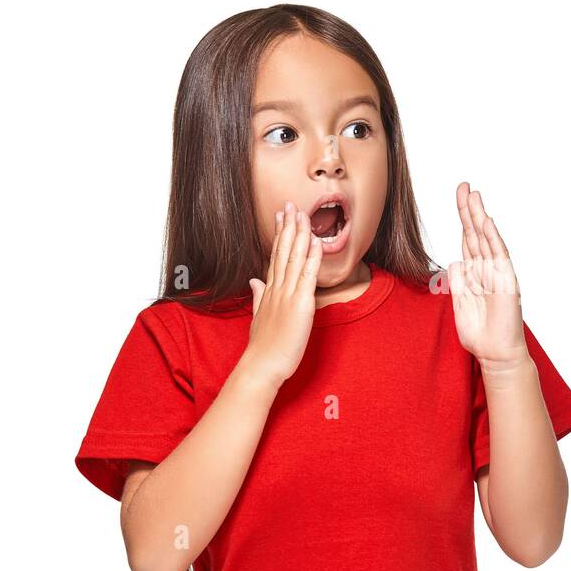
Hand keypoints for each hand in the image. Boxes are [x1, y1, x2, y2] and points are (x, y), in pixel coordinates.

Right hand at [243, 201, 322, 384]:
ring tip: (303, 214)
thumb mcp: (258, 317)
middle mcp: (277, 288)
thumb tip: (254, 280)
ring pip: (295, 258)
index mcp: (269, 291)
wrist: (262, 366)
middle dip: (288, 226)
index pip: (275, 256)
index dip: (279, 235)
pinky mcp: (301, 304)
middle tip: (291, 205)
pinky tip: (316, 241)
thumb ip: (258, 296)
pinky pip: (308, 276)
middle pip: (283, 251)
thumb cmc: (263, 346)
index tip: (281, 216)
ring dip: (300, 234)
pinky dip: (312, 257)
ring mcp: (288, 295)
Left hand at [448, 182, 528, 372]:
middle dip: (469, 210)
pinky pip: (498, 256)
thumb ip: (457, 282)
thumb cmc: (480, 334)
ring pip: (487, 240)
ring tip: (474, 196)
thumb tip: (456, 261)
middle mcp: (487, 269)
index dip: (463, 219)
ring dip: (479, 217)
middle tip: (464, 186)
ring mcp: (498, 274)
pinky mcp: (506, 282)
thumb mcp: (459, 304)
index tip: (459, 197)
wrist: (495, 354)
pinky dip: (492, 239)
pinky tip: (486, 223)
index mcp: (475, 273)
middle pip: (476, 234)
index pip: (468, 240)